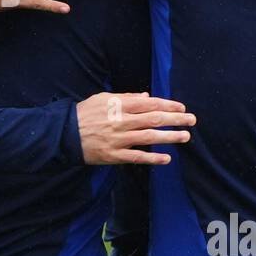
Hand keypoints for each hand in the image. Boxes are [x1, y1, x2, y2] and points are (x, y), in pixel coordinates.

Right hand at [77, 92, 195, 165]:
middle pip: (153, 119)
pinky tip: (166, 158)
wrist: (63, 134)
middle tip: (192, 120)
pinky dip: (152, 158)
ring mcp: (118, 139)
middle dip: (175, 119)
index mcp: (118, 105)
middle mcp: (121, 121)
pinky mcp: (113, 156)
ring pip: (148, 137)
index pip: (149, 104)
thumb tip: (147, 96)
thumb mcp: (102, 98)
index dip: (168, 105)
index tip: (182, 107)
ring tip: (185, 137)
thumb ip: (126, 97)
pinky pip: (136, 157)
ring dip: (169, 137)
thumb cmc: (84, 114)